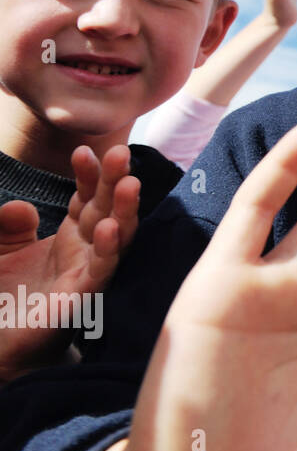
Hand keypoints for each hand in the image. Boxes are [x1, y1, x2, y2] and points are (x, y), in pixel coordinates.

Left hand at [0, 145, 138, 379]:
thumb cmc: (3, 299)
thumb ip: (7, 226)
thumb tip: (22, 206)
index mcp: (70, 237)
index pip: (86, 198)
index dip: (87, 175)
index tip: (84, 151)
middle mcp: (85, 252)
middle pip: (106, 208)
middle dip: (114, 180)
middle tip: (121, 152)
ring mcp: (88, 274)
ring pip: (117, 236)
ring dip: (125, 209)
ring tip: (130, 183)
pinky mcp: (83, 299)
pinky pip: (102, 271)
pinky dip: (109, 249)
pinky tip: (111, 229)